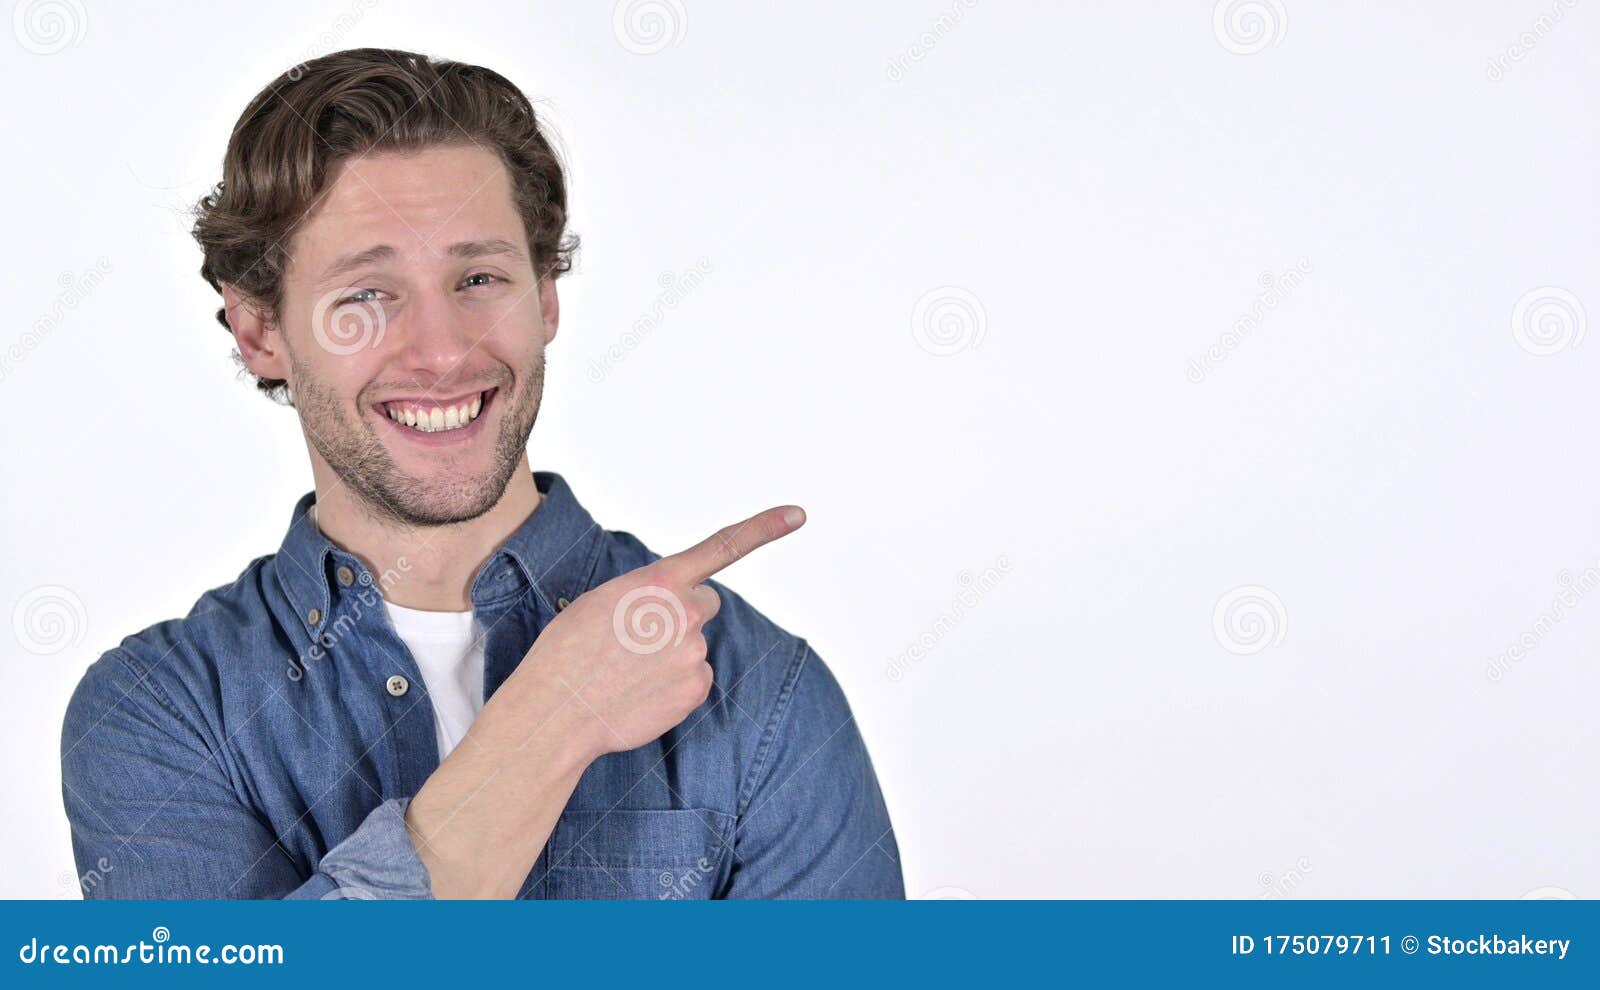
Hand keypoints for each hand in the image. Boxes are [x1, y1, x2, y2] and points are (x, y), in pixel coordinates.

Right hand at [499, 504, 806, 761]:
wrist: (557, 711)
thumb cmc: (567, 652)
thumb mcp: (603, 600)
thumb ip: (648, 595)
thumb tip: (672, 613)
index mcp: (659, 581)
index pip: (722, 546)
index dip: (765, 528)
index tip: (798, 515)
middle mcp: (685, 612)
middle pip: (703, 604)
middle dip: (681, 615)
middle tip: (638, 638)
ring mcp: (695, 653)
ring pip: (692, 646)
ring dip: (669, 655)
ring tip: (626, 671)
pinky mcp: (697, 689)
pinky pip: (692, 679)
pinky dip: (671, 687)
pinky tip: (638, 693)